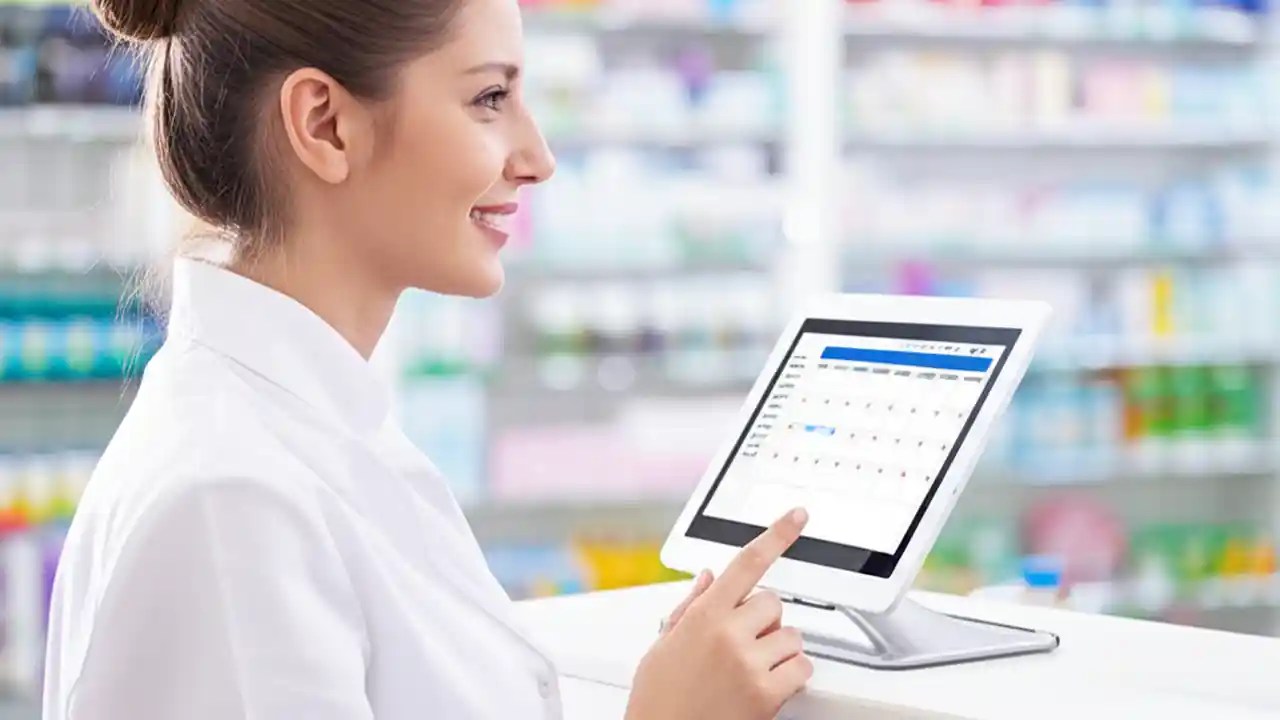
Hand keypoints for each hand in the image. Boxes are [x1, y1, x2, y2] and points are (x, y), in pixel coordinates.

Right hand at [626, 508, 812, 719]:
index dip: (776, 535)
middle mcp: (728, 634)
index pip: (746, 563)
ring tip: (751, 669)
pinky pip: (802, 668)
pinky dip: (792, 676)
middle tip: (743, 643)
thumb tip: (709, 578)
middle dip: (763, 620)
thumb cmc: (659, 699)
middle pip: (773, 602)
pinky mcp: (767, 693)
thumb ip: (690, 607)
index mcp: (703, 616)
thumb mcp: (664, 645)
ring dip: (779, 649)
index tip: (797, 517)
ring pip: (792, 636)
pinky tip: (767, 684)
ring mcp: (749, 663)